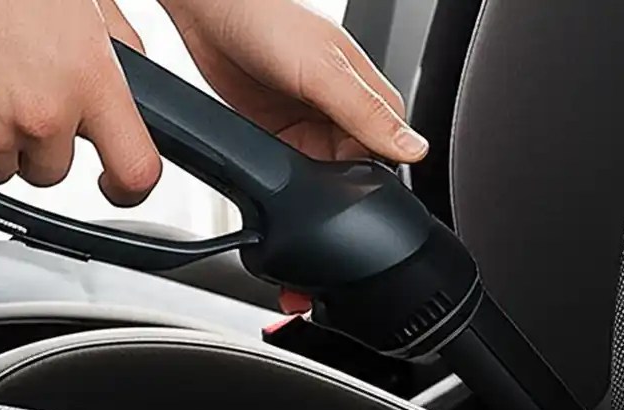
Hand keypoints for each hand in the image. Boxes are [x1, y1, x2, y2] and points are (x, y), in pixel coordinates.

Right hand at [0, 0, 162, 205]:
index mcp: (87, 78)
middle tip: (18, 89)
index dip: (129, 186)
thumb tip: (133, 88)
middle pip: (55, 171)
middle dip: (42, 142)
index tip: (118, 184)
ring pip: (2, 169)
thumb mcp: (82, 1)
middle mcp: (40, 113)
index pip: (134, 169)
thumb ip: (116, 51)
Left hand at [159, 0, 428, 162]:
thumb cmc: (268, 20)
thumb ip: (366, 112)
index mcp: (368, 92)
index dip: (377, 171)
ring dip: (313, 176)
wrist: (210, 10)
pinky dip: (288, 172)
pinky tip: (278, 163)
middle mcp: (343, 108)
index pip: (391, 149)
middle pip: (358, 164)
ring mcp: (310, 121)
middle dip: (342, 177)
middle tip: (317, 168)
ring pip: (325, 170)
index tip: (355, 179)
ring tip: (293, 160)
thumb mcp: (325, 70)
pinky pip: (293, 165)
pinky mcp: (280, 131)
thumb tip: (413, 148)